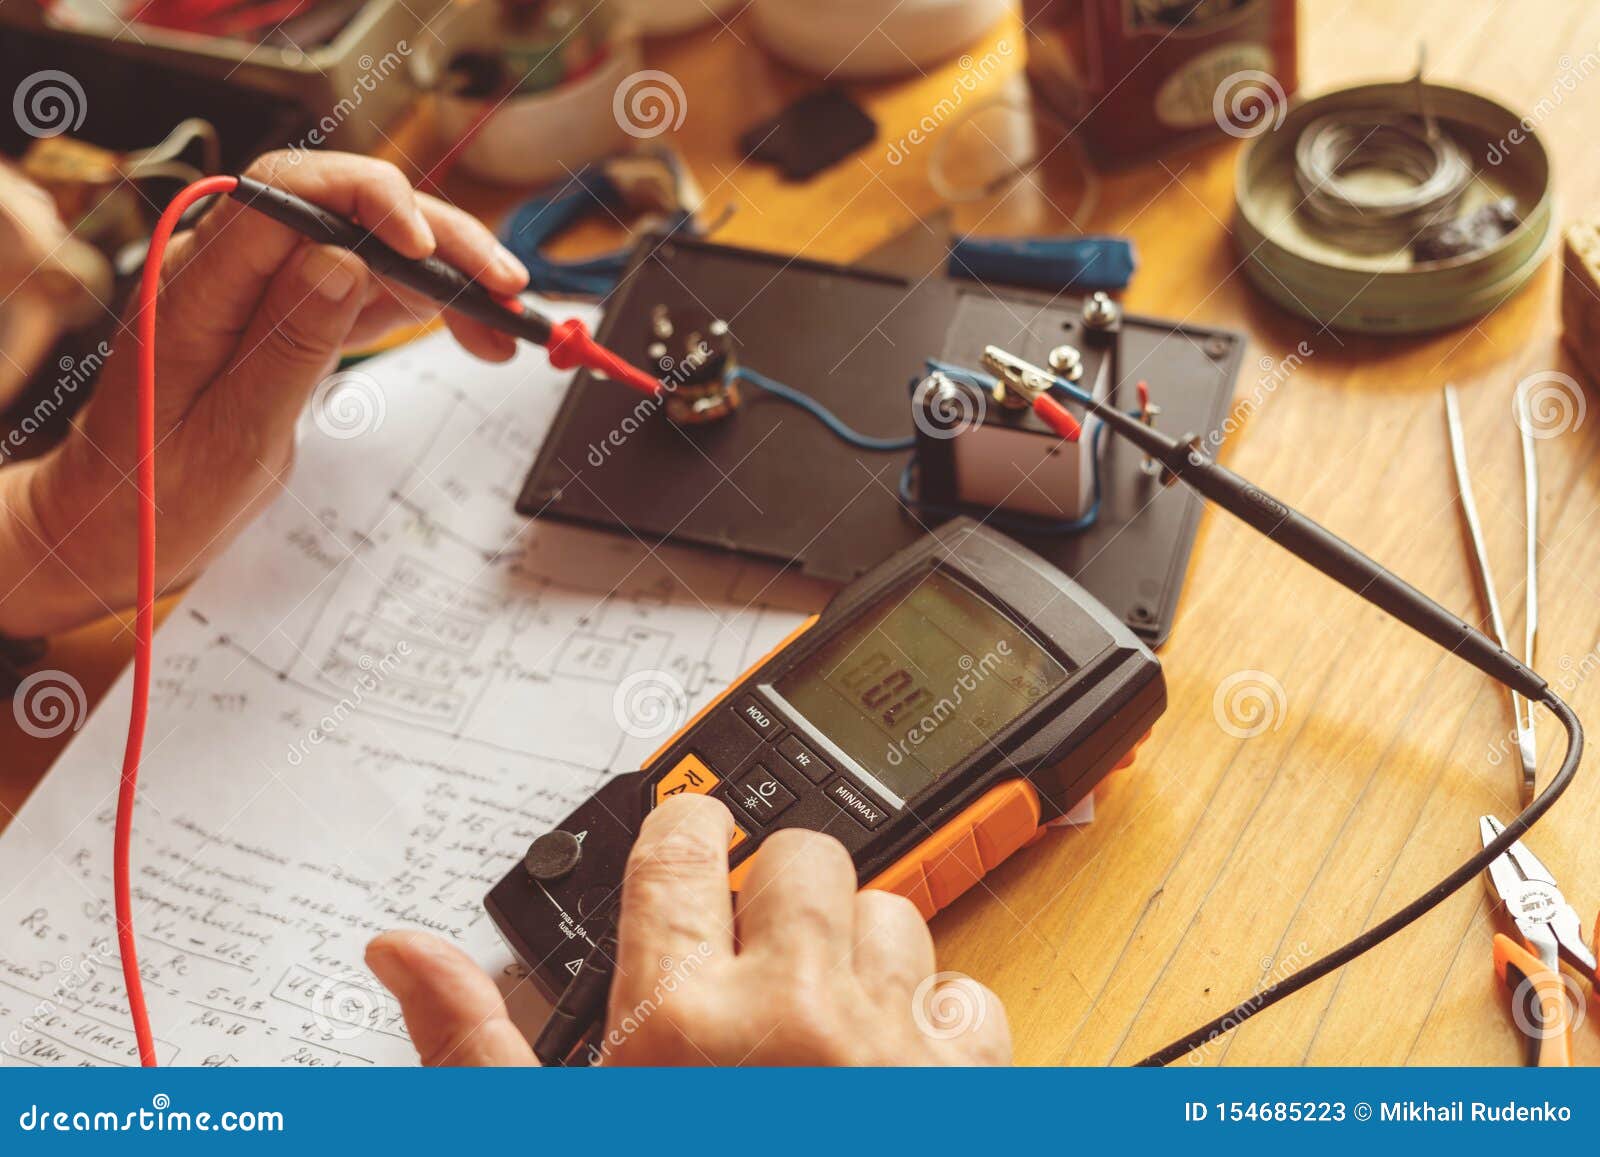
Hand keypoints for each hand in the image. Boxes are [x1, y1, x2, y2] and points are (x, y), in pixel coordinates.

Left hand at [0, 150, 529, 635]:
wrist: (117, 526)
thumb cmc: (156, 493)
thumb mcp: (230, 435)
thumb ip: (286, 342)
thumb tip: (340, 260)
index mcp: (196, 285)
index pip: (287, 193)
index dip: (367, 198)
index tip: (428, 244)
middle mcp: (230, 269)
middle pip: (347, 210)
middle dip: (436, 237)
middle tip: (505, 287)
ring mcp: (264, 290)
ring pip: (372, 248)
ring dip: (446, 274)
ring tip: (509, 320)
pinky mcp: (291, 316)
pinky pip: (369, 290)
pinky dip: (427, 307)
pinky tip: (475, 333)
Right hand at [367, 794, 1011, 1065]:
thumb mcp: (556, 1143)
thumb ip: (474, 1048)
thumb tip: (405, 952)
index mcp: (678, 1031)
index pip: (679, 851)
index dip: (682, 825)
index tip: (690, 828)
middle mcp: (794, 1019)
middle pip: (802, 859)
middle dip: (774, 888)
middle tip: (752, 942)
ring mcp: (889, 1052)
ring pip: (890, 912)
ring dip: (856, 947)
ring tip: (817, 1014)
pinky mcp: (965, 1093)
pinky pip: (968, 996)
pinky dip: (934, 1016)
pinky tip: (890, 1063)